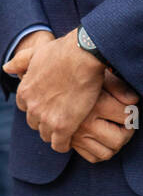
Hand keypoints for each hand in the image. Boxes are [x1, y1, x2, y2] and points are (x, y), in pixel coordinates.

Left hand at [6, 27, 107, 152]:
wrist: (83, 55)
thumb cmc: (63, 51)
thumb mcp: (36, 52)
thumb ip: (20, 61)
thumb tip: (6, 68)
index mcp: (25, 91)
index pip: (25, 107)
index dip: (38, 106)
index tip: (49, 104)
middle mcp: (32, 106)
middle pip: (34, 123)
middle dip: (45, 120)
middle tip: (61, 115)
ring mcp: (46, 118)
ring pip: (46, 135)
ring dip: (55, 132)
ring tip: (68, 127)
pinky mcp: (63, 126)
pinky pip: (59, 144)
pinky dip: (64, 144)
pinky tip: (71, 139)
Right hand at [70, 69, 140, 163]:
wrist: (50, 74)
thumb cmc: (78, 71)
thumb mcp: (101, 75)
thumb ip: (119, 87)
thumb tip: (133, 101)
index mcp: (97, 104)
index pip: (127, 117)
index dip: (133, 112)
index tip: (131, 108)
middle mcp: (84, 123)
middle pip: (119, 140)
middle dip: (128, 132)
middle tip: (128, 123)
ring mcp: (74, 134)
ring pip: (106, 153)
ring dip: (115, 144)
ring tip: (117, 130)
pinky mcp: (67, 140)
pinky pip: (90, 156)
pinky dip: (100, 151)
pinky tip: (103, 138)